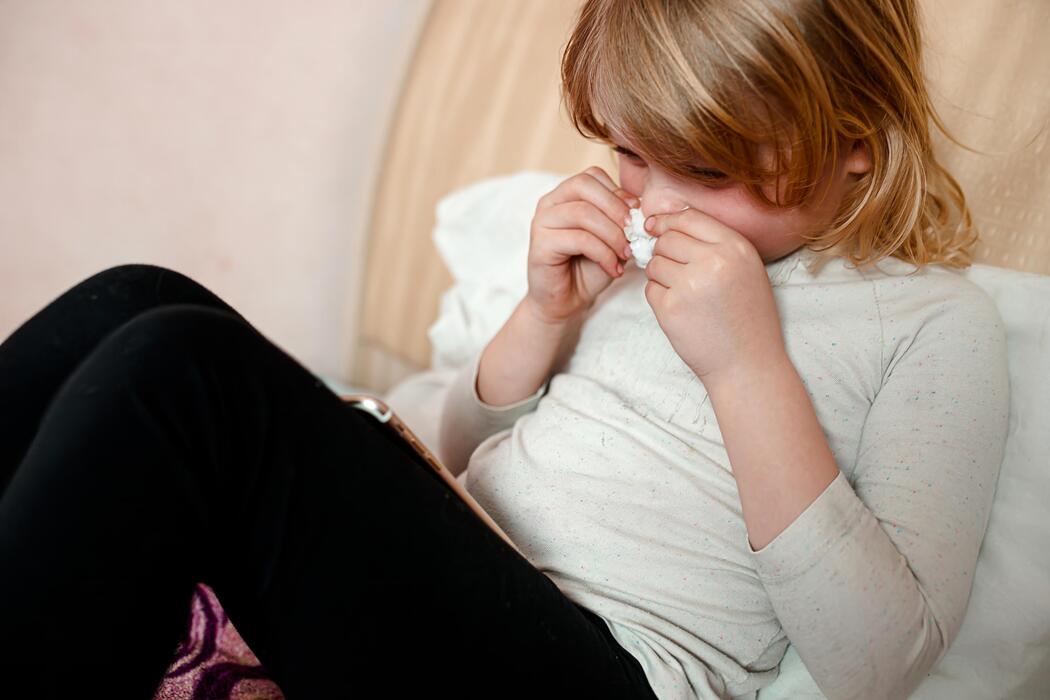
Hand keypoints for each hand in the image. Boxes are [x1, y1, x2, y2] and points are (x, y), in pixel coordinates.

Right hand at [525, 167, 636, 324]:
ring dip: (613, 235)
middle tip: (634, 234)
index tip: (637, 216)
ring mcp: (541, 222)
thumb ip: (620, 216)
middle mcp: (549, 203)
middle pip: (584, 185)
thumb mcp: (611, 236)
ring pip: (583, 213)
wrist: (567, 301)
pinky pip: (579, 239)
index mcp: (565, 195)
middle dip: (616, 209)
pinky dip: (603, 254)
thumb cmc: (590, 267)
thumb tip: (641, 205)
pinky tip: (614, 268)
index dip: (618, 193)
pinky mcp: (540, 245)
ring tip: (626, 255)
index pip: (592, 175)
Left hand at [642, 208, 786, 384]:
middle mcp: (713, 261)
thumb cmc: (747, 317)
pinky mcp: (671, 309)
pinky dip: (659, 298)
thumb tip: (666, 221)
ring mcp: (690, 285)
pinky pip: (650, 290)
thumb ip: (715, 243)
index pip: (689, 217)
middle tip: (679, 273)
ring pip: (654, 263)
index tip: (655, 227)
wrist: (748, 364)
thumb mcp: (746, 269)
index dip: (667, 221)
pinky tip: (681, 311)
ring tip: (685, 295)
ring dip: (661, 276)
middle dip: (664, 252)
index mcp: (736, 247)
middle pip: (667, 239)